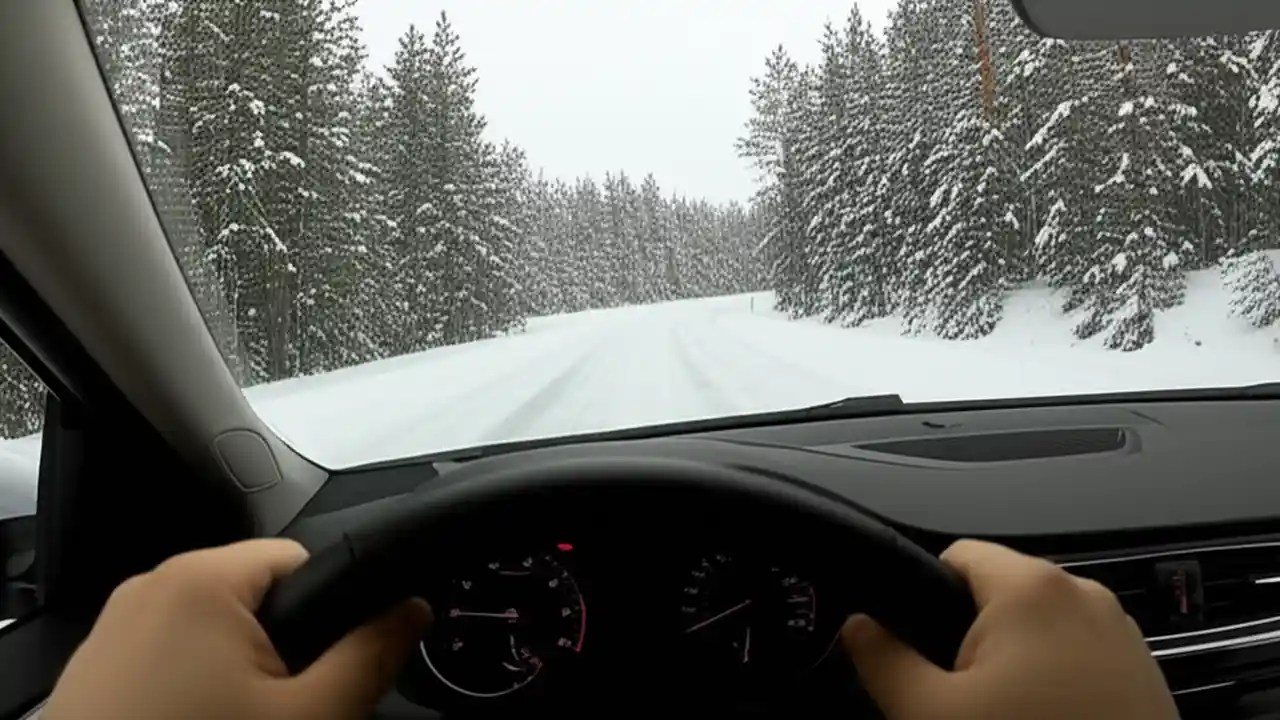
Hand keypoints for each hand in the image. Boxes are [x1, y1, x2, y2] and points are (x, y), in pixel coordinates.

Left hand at [44, 539, 431, 719]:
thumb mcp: (309, 717)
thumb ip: (370, 655)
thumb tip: (411, 611)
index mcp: (200, 581)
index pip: (301, 558)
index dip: (330, 611)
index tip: (330, 666)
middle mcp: (148, 590)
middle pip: (255, 596)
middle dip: (282, 648)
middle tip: (284, 711)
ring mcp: (110, 633)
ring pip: (211, 633)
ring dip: (236, 673)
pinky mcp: (91, 674)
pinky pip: (166, 660)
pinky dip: (191, 691)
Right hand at [843, 539, 1177, 719]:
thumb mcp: (932, 713)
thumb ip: (884, 660)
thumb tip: (857, 626)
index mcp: (1031, 587)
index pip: (956, 554)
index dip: (925, 596)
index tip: (922, 649)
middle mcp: (1084, 594)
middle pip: (998, 592)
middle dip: (972, 636)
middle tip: (965, 697)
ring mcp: (1121, 632)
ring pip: (1039, 626)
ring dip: (1016, 660)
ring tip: (1010, 714)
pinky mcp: (1143, 670)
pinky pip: (1078, 654)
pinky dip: (1056, 679)